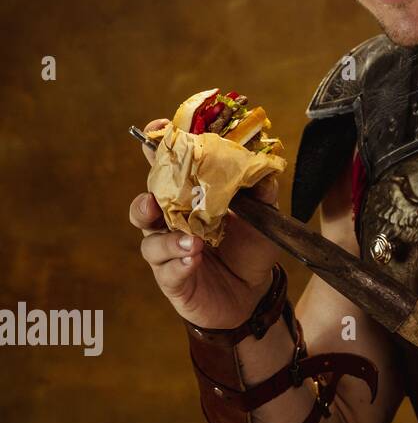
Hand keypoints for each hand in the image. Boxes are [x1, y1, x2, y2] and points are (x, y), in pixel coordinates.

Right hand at [129, 117, 281, 328]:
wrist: (254, 291)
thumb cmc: (252, 246)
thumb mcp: (264, 217)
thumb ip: (263, 193)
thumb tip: (265, 170)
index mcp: (190, 198)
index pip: (168, 171)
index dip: (158, 150)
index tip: (155, 131)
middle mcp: (173, 222)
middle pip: (146, 204)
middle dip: (146, 199)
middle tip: (154, 199)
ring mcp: (169, 251)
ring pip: (151, 241)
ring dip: (168, 239)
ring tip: (193, 240)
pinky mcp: (173, 279)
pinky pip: (168, 270)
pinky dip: (179, 263)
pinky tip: (194, 259)